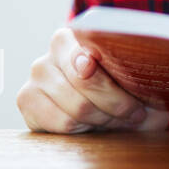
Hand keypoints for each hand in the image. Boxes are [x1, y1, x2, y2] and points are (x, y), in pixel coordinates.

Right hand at [16, 27, 168, 132]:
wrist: (120, 117)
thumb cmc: (132, 91)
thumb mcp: (140, 75)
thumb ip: (132, 60)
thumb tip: (130, 52)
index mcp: (74, 38)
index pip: (79, 49)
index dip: (87, 61)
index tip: (91, 67)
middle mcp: (49, 56)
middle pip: (84, 82)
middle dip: (116, 103)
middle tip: (135, 112)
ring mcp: (35, 82)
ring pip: (76, 108)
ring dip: (105, 119)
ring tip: (119, 118)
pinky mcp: (28, 107)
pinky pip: (62, 124)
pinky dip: (86, 130)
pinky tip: (95, 125)